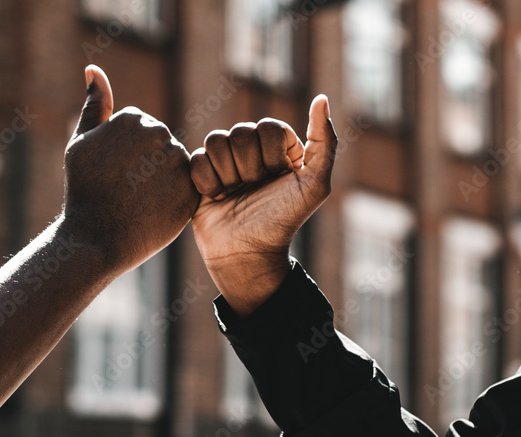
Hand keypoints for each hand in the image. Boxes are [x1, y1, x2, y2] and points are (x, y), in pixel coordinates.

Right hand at [63, 65, 198, 273]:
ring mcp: (178, 162)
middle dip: (146, 167)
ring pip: (175, 168)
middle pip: (161, 147)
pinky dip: (174, 199)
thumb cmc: (84, 190)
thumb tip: (94, 69)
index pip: (142, 132)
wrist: (97, 237)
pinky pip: (188, 189)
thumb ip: (94, 105)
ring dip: (162, 183)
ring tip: (139, 200)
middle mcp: (161, 133)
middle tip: (126, 190)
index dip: (126, 157)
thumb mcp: (81, 142)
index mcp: (135, 118)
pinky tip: (155, 210)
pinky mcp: (193, 189)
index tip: (113, 173)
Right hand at [190, 95, 336, 316]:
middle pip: (239, 132)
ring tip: (235, 195)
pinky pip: (195, 160)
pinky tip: (218, 199)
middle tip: (253, 190)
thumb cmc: (283, 221)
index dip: (269, 155)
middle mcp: (252, 150)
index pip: (267, 126)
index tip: (276, 178)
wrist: (247, 254)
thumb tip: (321, 99)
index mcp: (280, 147)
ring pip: (214, 141)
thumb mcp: (315, 185)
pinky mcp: (202, 175)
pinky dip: (207, 184)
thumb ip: (325, 143)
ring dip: (226, 175)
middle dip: (247, 168)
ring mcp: (226, 161)